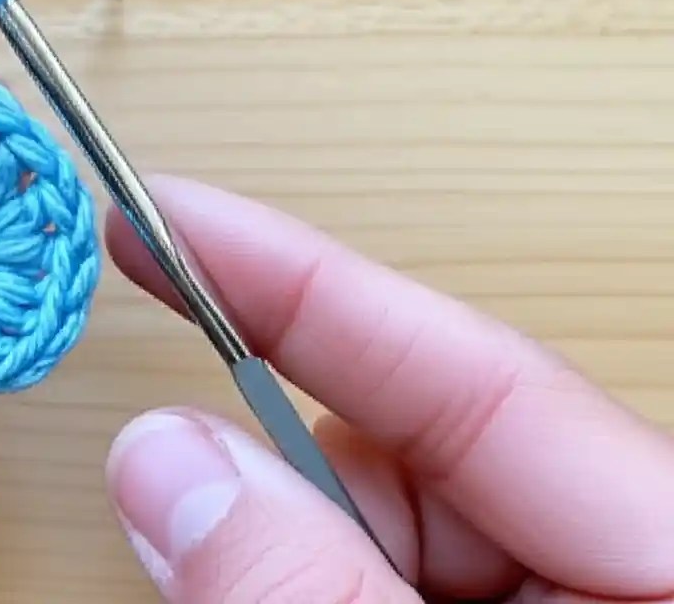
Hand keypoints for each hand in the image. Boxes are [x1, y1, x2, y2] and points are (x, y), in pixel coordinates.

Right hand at [103, 175, 673, 601]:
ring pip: (369, 531)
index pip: (479, 377)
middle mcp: (619, 570)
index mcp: (671, 556)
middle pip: (408, 459)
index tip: (170, 216)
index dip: (308, 282)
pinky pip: (368, 584)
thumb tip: (164, 456)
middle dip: (278, 476)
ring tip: (217, 591)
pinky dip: (292, 595)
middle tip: (159, 491)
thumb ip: (312, 587)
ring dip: (277, 560)